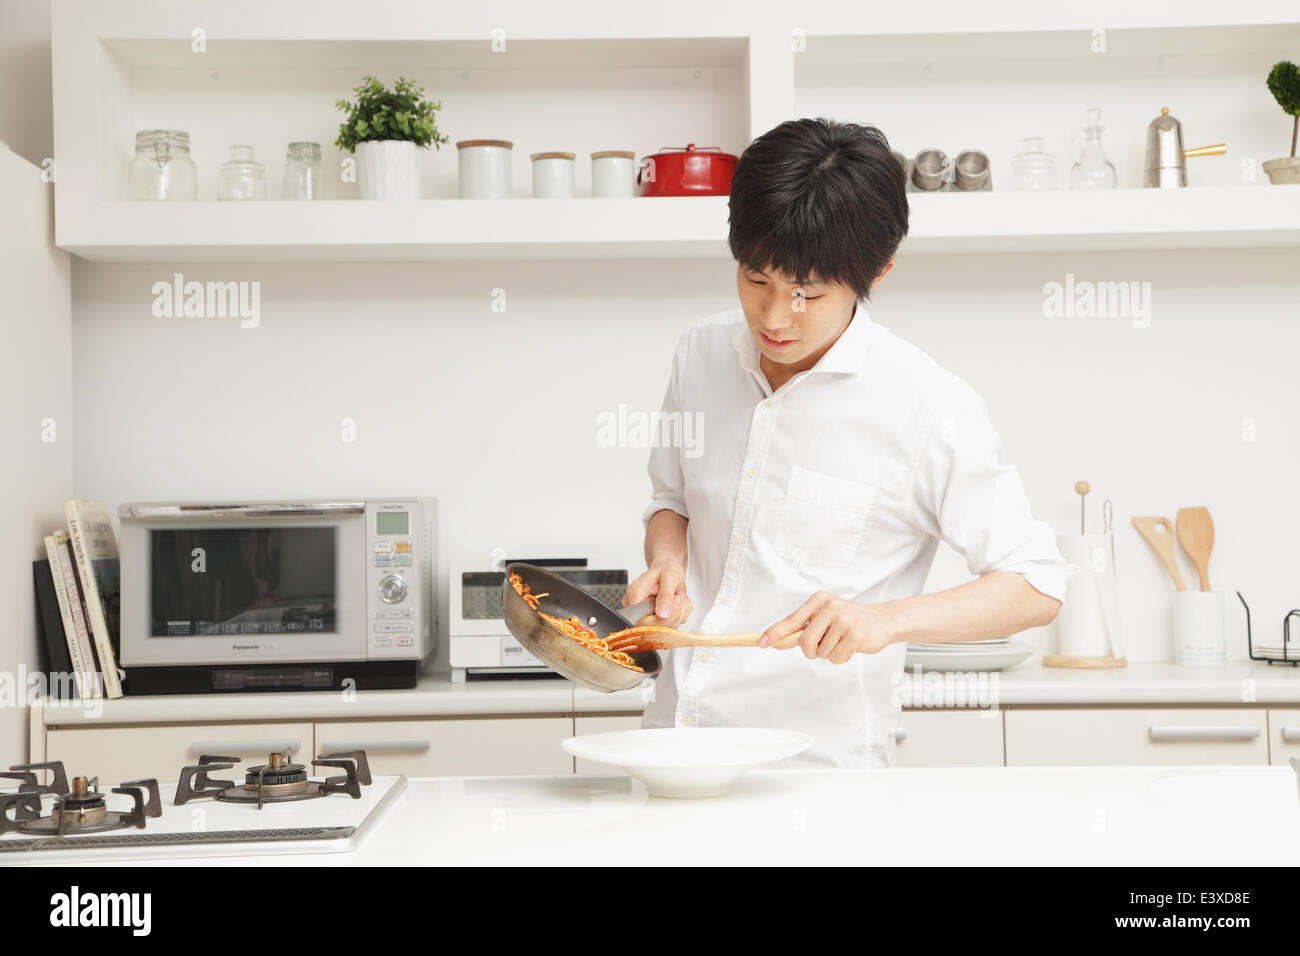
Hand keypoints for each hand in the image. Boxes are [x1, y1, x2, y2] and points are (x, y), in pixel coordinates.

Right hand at [623, 557, 693, 628]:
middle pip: (654, 627)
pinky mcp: (654, 620)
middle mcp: (636, 608)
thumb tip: (663, 614)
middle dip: (674, 614)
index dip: (662, 617)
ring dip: (679, 614)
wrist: (668, 569)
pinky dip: (680, 616)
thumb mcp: (669, 577)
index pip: (643, 621)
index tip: (674, 599)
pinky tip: (677, 603)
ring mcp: (644, 615)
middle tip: (678, 596)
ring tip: (678, 597)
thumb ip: (666, 596)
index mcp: (634, 596)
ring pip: (665, 628)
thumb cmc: (666, 569)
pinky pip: (670, 626)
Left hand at [758, 591, 895, 662]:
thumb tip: (774, 641)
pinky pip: (836, 658)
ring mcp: (844, 620)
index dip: (775, 633)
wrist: (881, 621)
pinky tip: (851, 646)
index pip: (791, 620)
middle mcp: (830, 607)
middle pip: (805, 642)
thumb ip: (800, 630)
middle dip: (811, 651)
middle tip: (824, 646)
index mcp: (819, 601)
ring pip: (821, 652)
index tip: (761, 642)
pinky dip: (841, 658)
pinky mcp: (855, 635)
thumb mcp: (824, 619)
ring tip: (842, 641)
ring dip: (830, 653)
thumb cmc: (848, 620)